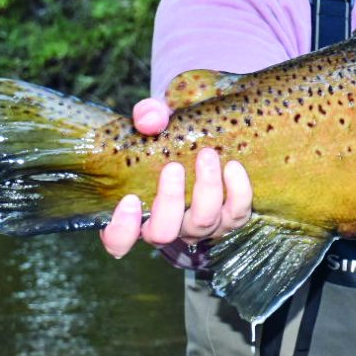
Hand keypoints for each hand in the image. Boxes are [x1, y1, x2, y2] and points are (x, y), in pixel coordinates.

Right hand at [99, 97, 253, 257]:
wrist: (207, 131)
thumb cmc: (171, 130)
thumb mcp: (156, 116)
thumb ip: (148, 114)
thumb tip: (151, 120)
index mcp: (137, 210)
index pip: (118, 240)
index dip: (122, 230)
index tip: (130, 199)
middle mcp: (168, 225)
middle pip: (163, 233)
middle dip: (170, 201)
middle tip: (174, 167)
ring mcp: (200, 226)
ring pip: (202, 224)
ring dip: (206, 190)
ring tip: (207, 155)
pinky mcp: (230, 218)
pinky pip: (237, 216)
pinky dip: (237, 194)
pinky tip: (233, 167)